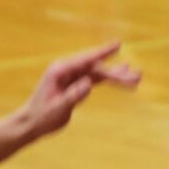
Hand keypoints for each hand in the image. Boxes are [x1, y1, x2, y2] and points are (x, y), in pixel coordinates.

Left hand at [13, 41, 140, 142]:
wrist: (31, 124)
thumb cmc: (41, 117)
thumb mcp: (57, 109)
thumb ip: (73, 96)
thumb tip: (89, 84)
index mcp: (60, 70)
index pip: (86, 60)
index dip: (103, 52)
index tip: (118, 44)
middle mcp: (68, 70)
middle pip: (96, 68)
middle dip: (117, 72)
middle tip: (137, 76)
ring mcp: (73, 76)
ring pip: (99, 73)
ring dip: (116, 76)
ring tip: (137, 77)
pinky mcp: (77, 84)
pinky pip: (96, 79)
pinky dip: (109, 79)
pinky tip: (123, 76)